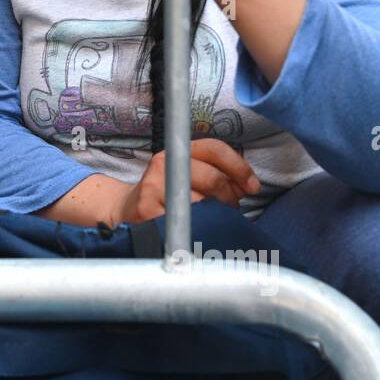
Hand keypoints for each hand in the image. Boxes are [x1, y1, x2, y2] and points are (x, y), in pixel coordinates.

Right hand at [113, 138, 259, 225]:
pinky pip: (185, 223)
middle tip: (232, 208)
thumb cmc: (165, 195)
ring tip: (213, 220)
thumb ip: (214, 174)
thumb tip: (247, 185)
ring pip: (202, 204)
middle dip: (230, 197)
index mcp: (174, 152)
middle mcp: (162, 165)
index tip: (252, 185)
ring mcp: (153, 188)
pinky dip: (196, 229)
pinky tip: (196, 230)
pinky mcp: (148, 211)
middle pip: (213, 178)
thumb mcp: (185, 175)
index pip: (214, 149)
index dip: (239, 167)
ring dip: (215, 215)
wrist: (127, 211)